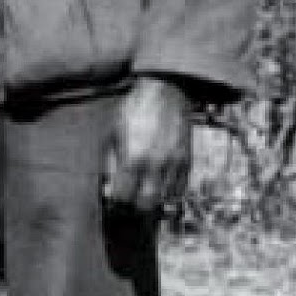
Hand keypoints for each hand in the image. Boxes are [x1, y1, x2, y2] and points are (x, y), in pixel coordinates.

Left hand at [101, 76, 192, 216]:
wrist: (165, 91)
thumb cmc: (134, 110)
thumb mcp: (113, 133)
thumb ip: (109, 162)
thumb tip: (107, 186)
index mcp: (133, 158)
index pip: (123, 196)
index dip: (115, 199)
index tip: (113, 195)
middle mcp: (156, 165)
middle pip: (145, 205)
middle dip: (134, 205)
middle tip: (129, 196)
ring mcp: (174, 164)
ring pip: (164, 200)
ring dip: (152, 199)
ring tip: (143, 190)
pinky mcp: (187, 161)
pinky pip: (179, 188)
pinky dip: (168, 191)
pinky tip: (158, 183)